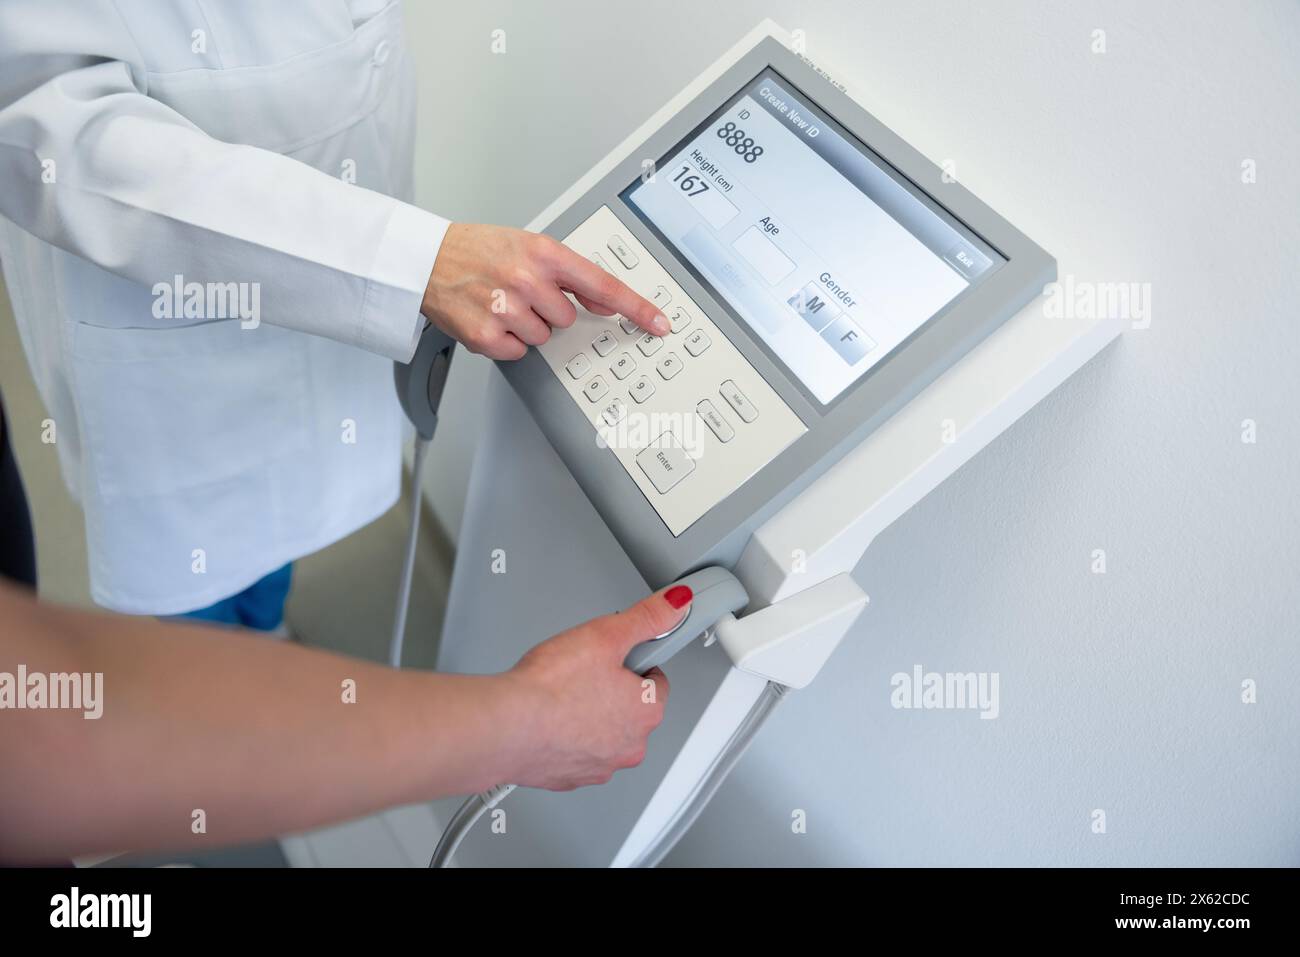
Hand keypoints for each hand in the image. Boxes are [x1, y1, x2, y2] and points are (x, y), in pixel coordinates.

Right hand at [421, 223, 669, 358]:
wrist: (427, 260)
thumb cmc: (479, 251)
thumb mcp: (530, 247)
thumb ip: (570, 274)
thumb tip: (604, 303)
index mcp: (543, 253)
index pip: (603, 285)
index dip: (635, 307)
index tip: (658, 323)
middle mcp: (526, 279)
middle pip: (568, 318)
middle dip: (547, 309)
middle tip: (518, 291)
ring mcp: (506, 309)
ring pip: (543, 336)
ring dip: (526, 325)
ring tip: (499, 301)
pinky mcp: (487, 336)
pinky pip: (519, 351)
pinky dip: (506, 340)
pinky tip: (488, 317)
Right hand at [501, 585, 692, 789]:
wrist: (504, 727)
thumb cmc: (551, 688)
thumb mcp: (605, 635)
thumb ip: (646, 618)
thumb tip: (676, 605)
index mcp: (646, 711)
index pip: (656, 681)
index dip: (633, 661)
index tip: (614, 655)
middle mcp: (630, 746)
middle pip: (629, 708)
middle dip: (609, 689)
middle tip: (581, 672)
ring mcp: (599, 767)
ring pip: (601, 733)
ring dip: (587, 715)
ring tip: (560, 694)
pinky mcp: (567, 778)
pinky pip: (573, 752)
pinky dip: (563, 737)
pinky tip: (547, 717)